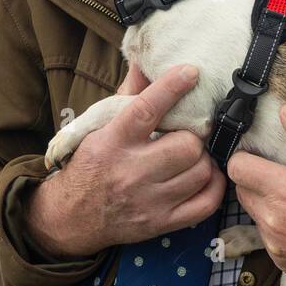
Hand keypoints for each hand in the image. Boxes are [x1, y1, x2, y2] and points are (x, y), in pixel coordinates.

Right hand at [26, 64, 225, 257]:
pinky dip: (213, 185)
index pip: (145, 110)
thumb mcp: (99, 128)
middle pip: (185, 145)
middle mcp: (130, 171)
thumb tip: (145, 62)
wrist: (73, 216)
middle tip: (187, 134)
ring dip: (203, 159)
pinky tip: (203, 175)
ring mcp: (148, 201)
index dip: (171, 88)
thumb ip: (128, 96)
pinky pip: (206, 202)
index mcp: (112, 141)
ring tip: (192, 155)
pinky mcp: (162, 223)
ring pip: (200, 172)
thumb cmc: (91, 163)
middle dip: (192, 135)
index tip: (191, 72)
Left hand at [227, 103, 285, 285]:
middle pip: (242, 190)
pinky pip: (269, 239)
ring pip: (255, 214)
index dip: (248, 157)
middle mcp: (274, 222)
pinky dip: (280, 229)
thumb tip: (285, 112)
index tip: (265, 155)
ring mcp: (277, 247)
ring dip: (268, 205)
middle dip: (258, 179)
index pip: (238, 167)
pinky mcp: (284, 265)